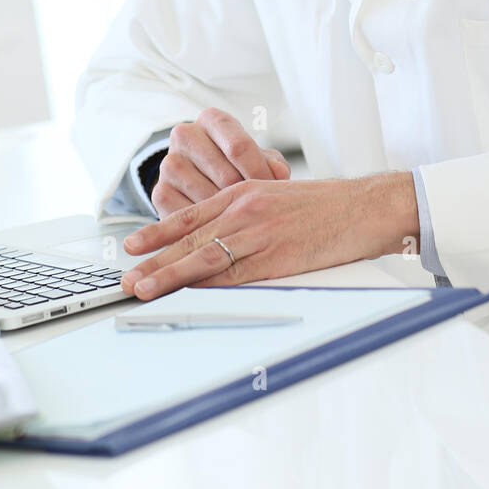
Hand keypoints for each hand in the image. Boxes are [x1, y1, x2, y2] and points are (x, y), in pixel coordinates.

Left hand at [120, 171, 417, 299]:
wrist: (362, 206)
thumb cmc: (325, 204)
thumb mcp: (277, 195)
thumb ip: (248, 212)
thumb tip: (222, 236)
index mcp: (243, 192)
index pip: (191, 215)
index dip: (158, 232)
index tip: (133, 247)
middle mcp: (245, 210)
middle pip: (189, 238)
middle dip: (154, 260)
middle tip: (127, 277)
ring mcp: (258, 233)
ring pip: (204, 256)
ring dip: (169, 275)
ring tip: (143, 289)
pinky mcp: (275, 257)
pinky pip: (234, 274)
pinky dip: (207, 286)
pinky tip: (187, 296)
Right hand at [150, 107, 290, 215]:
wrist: (202, 180)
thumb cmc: (238, 166)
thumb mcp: (259, 159)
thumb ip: (272, 164)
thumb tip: (280, 175)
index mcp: (211, 119)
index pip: (238, 145)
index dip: (260, 172)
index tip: (274, 191)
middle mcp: (185, 135)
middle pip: (225, 174)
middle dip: (246, 197)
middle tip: (261, 212)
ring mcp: (169, 164)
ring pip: (207, 197)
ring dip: (228, 214)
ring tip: (243, 220)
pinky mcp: (160, 193)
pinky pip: (190, 217)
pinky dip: (208, 226)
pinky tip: (221, 226)